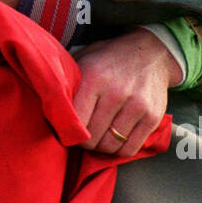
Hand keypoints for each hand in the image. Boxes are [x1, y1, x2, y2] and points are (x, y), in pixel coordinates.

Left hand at [72, 29, 181, 155]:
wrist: (150, 52)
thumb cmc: (109, 59)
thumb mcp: (84, 60)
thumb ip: (68, 84)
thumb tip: (49, 110)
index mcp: (94, 78)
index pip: (75, 121)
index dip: (69, 132)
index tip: (69, 131)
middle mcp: (116, 93)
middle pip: (92, 137)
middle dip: (85, 142)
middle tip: (84, 136)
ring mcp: (137, 105)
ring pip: (110, 146)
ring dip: (102, 147)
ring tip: (99, 137)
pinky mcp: (152, 116)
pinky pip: (130, 149)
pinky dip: (119, 150)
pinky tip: (115, 140)